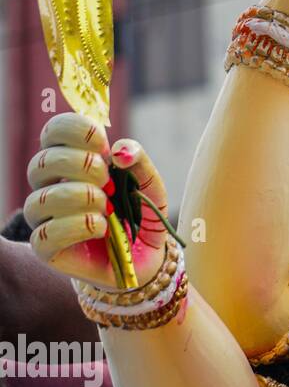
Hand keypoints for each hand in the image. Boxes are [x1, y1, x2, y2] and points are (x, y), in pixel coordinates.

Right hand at [24, 113, 169, 290]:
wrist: (146, 256)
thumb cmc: (141, 214)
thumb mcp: (150, 185)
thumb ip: (138, 161)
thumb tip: (119, 149)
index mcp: (71, 163)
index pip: (53, 133)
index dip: (73, 130)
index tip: (102, 143)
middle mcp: (51, 187)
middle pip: (41, 163)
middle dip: (80, 166)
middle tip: (108, 180)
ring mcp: (46, 218)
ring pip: (40, 200)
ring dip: (80, 198)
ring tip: (108, 208)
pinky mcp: (47, 249)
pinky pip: (45, 234)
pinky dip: (78, 227)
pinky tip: (102, 228)